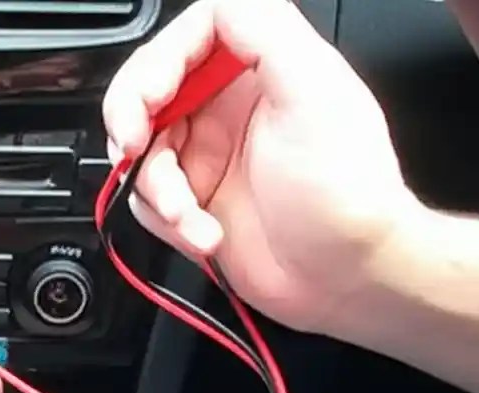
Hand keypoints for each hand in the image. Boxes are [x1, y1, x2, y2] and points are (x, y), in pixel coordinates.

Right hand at [103, 0, 419, 335]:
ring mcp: (206, 156)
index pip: (186, 38)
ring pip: (136, 151)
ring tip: (188, 213)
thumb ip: (265, 31)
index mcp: (257, 70)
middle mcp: (226, 108)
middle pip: (146, 91)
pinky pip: (144, 200)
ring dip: (155, 188)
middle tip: (132, 149)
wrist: (343, 278)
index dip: (155, 65)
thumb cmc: (347, 194)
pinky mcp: (192, 202)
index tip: (149, 101)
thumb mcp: (313, 91)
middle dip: (131, 124)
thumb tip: (222, 4)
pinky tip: (204, 233)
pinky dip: (166, 221)